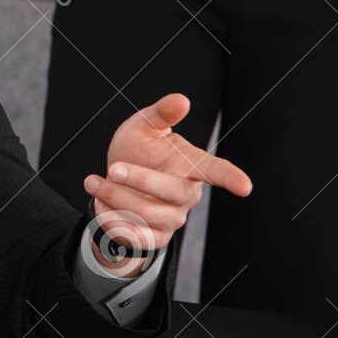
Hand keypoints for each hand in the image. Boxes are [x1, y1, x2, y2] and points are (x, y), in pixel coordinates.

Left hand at [85, 94, 252, 268]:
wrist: (114, 181)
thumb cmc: (137, 149)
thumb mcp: (144, 126)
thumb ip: (162, 113)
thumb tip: (181, 100)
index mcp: (191, 165)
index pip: (216, 170)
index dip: (230, 177)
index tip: (245, 186)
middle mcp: (187, 195)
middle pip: (173, 192)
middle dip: (139, 180)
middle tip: (113, 168)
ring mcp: (173, 219)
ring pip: (148, 214)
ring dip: (115, 197)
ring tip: (92, 181)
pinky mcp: (155, 238)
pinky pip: (135, 236)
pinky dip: (111, 218)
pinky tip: (100, 202)